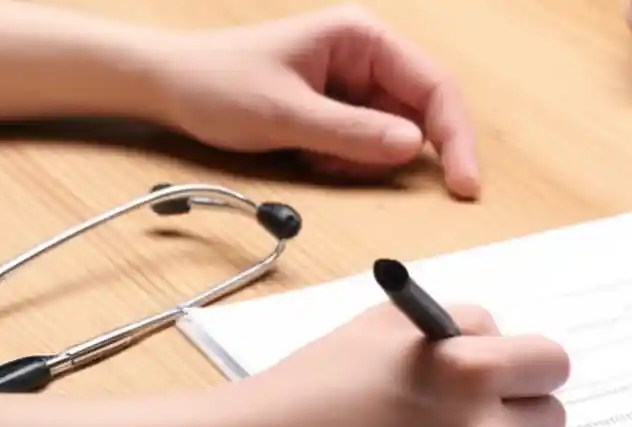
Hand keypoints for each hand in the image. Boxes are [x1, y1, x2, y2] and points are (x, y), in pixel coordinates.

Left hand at [143, 4, 479, 198]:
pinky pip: (368, 147)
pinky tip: (310, 156)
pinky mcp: (341, 111)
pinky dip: (348, 163)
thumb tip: (413, 147)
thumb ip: (350, 132)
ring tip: (313, 155)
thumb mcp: (284, 113)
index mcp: (361, 36)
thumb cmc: (216, 83)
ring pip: (395, 137)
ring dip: (365, 161)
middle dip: (399, 154)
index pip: (434, 85)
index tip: (464, 183)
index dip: (456, 137)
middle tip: (377, 179)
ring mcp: (355, 86)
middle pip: (423, 114)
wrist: (168, 87)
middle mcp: (367, 57)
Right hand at [229, 303, 569, 426]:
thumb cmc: (309, 388)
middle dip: (520, 406)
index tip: (512, 366)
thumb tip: (498, 341)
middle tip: (477, 404)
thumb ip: (457, 326)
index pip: (552, 362)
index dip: (530, 361)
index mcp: (469, 372)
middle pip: (551, 419)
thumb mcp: (383, 326)